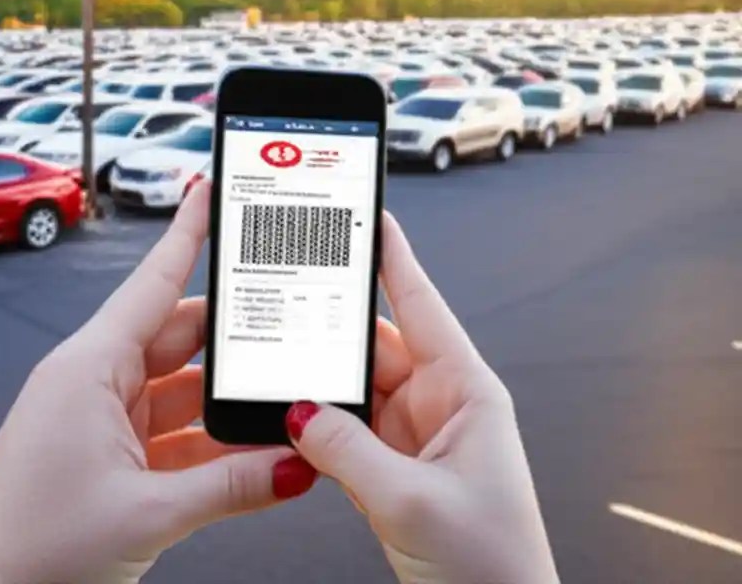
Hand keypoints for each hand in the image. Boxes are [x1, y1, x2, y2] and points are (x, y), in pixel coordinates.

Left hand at [0, 183, 314, 583]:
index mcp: (86, 369)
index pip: (152, 284)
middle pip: (176, 338)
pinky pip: (167, 435)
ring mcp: (95, 422)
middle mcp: (89, 383)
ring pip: (177, 392)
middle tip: (290, 330)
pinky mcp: (102, 459)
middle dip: (233, 341)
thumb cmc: (31, 552)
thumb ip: (232, 486)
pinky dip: (208, 445)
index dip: (187, 234)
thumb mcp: (149, 514)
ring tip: (281, 407)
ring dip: (224, 404)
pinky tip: (250, 456)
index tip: (212, 189)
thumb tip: (297, 465)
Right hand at [286, 213, 558, 583]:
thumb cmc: (490, 567)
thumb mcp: (412, 501)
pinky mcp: (391, 469)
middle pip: (374, 345)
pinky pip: (345, 430)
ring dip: (318, 385)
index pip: (422, 307)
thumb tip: (300, 410)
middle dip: (331, 329)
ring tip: (276, 367)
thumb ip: (348, 450)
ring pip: (353, 389)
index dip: (394, 260)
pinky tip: (289, 421)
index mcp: (468, 393)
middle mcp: (441, 407)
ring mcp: (413, 438)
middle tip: (286, 299)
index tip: (370, 217)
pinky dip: (316, 425)